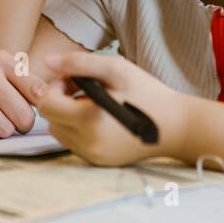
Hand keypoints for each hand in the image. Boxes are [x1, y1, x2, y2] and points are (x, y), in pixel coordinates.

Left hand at [37, 51, 187, 165]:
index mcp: (88, 120)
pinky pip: (75, 143)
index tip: (74, 79)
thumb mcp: (115, 69)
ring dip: (68, 115)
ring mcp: (93, 155)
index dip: (55, 87)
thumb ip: (78, 63)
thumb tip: (47, 61)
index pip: (46, 104)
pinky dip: (79, 129)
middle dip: (60, 101)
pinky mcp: (100, 161)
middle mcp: (87, 143)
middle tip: (83, 88)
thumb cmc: (148, 93)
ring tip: (92, 102)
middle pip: (50, 119)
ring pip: (61, 133)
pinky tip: (100, 117)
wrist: (177, 127)